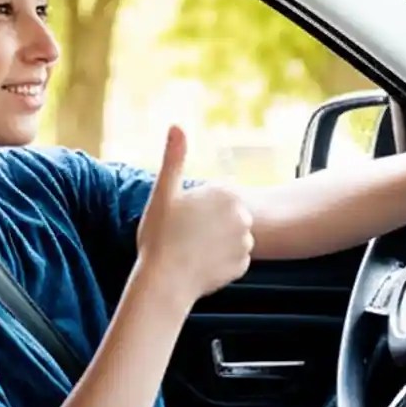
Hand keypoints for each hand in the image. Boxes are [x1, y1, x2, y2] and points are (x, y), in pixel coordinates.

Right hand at [135, 126, 254, 306]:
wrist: (164, 282)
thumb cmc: (160, 236)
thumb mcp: (164, 192)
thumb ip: (174, 157)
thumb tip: (176, 125)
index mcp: (226, 193)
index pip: (214, 195)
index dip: (194, 206)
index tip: (180, 219)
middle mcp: (243, 215)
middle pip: (225, 214)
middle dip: (208, 223)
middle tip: (183, 236)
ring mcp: (245, 242)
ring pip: (229, 236)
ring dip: (215, 242)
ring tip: (190, 251)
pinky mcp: (243, 266)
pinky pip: (231, 258)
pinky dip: (218, 261)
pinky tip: (200, 265)